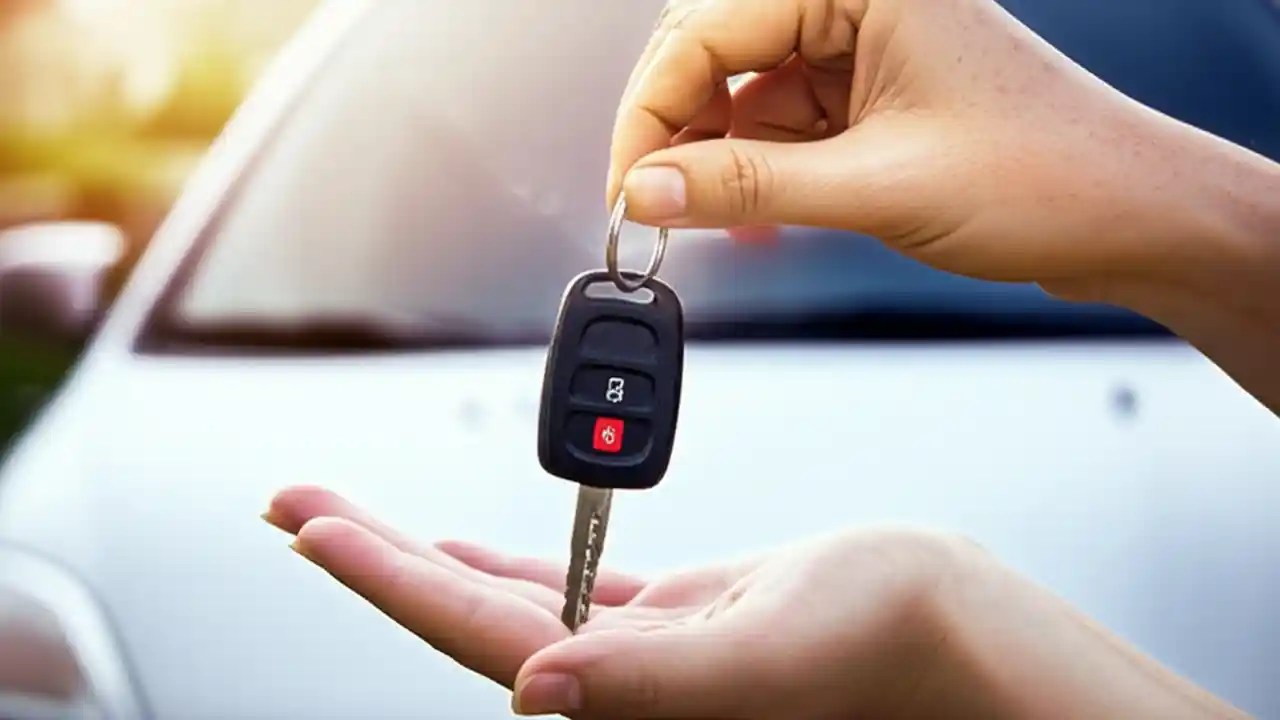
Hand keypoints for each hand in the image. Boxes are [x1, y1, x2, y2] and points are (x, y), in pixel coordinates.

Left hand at [263, 485, 967, 717]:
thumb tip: (540, 689)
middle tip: (295, 506)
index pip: (474, 633)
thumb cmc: (888, 646)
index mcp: (625, 694)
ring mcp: (640, 651)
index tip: (312, 527)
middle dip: (374, 558)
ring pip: (505, 597)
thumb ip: (650, 681)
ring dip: (424, 556)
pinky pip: (567, 589)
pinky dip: (505, 565)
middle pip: (463, 614)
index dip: (385, 579)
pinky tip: (461, 553)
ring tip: (350, 523)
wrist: (956, 637)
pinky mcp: (674, 622)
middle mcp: (616, 681)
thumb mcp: (769, 652)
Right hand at [608, 0, 1279, 411]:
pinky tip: (746, 216)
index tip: (625, 185)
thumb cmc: (1046, 176)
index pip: (707, 30)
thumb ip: (747, 188)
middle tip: (644, 202)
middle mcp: (858, 1)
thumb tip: (644, 191)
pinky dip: (755, 172)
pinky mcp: (871, 95)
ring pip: (744, 93)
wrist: (1131, 220)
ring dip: (715, 158)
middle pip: (714, 51)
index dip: (651, 113)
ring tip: (698, 221)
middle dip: (675, 132)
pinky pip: (781, 124)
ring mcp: (864, 47)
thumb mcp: (876, 186)